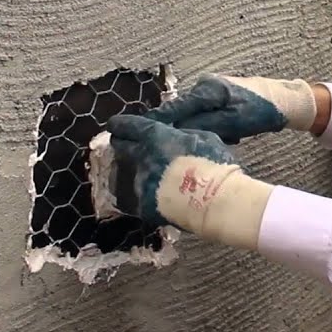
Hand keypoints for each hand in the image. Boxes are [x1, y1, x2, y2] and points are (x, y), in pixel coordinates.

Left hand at [106, 114, 274, 249]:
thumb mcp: (203, 137)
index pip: (128, 126)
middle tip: (126, 145)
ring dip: (136, 171)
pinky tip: (154, 197)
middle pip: (121, 148)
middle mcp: (142, 158)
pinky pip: (137, 198)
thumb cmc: (214, 164)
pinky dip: (144, 195)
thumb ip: (182, 135)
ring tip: (147, 175)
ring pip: (128, 174)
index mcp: (156, 137)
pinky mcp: (143, 206)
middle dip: (122, 145)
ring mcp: (140, 183)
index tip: (116, 125)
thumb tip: (176, 135)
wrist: (215, 201)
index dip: (121, 125)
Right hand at [145, 74, 316, 143]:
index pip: (173, 108)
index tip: (132, 130)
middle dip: (176, 130)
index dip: (153, 121)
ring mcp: (212, 91)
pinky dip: (207, 127)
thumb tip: (175, 133)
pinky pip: (204, 115)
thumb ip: (202, 126)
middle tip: (167, 147)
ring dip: (196, 131)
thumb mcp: (233, 122)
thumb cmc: (261, 110)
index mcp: (207, 89)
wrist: (285, 102)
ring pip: (193, 116)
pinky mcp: (219, 98)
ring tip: (206, 143)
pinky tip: (220, 137)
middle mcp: (205, 86)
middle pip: (180, 112)